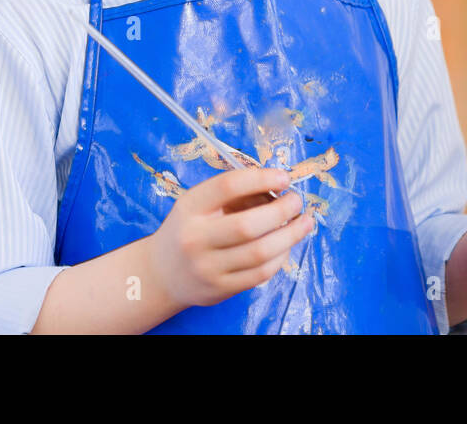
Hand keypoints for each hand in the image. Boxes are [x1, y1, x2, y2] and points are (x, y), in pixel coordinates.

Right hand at [145, 167, 313, 307]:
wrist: (162, 273)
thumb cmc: (189, 229)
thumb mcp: (198, 204)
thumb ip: (232, 194)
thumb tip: (278, 186)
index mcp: (190, 208)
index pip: (227, 186)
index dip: (261, 178)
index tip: (283, 177)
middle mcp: (195, 239)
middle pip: (247, 225)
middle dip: (282, 211)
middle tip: (297, 201)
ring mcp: (208, 268)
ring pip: (260, 253)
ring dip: (290, 235)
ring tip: (304, 222)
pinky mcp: (221, 289)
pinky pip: (261, 273)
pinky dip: (280, 257)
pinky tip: (287, 245)